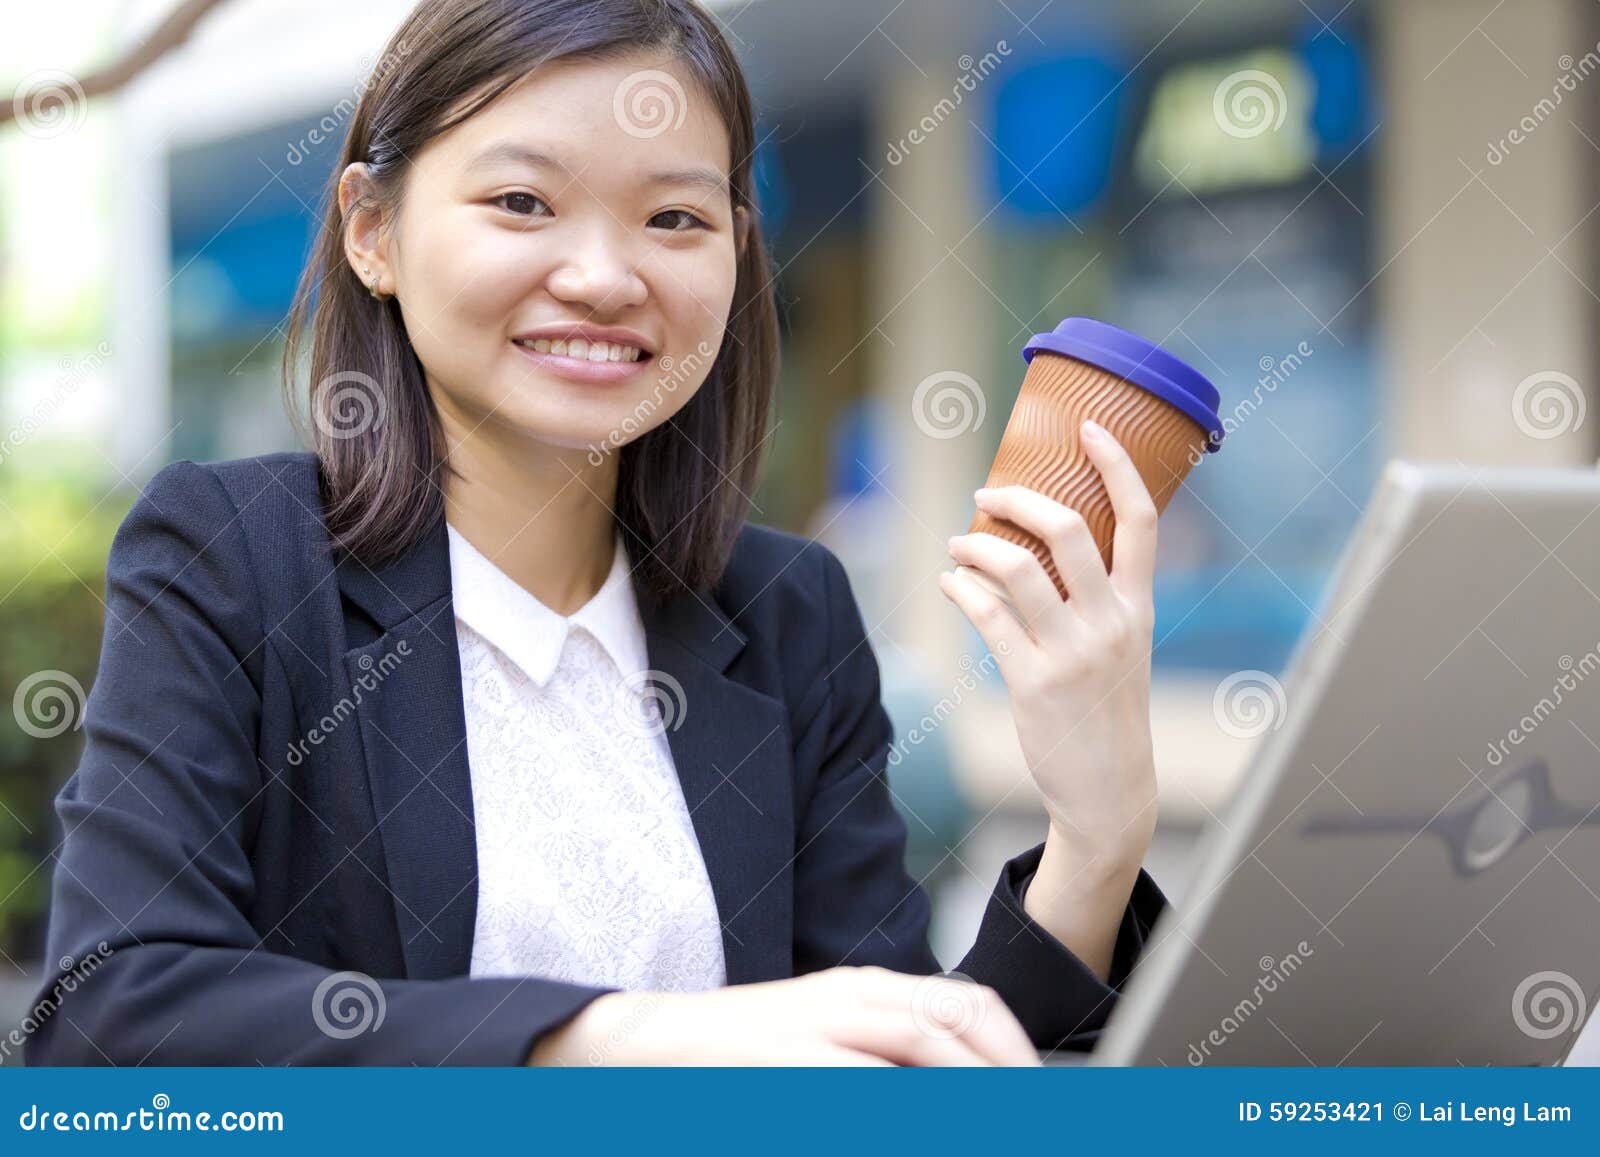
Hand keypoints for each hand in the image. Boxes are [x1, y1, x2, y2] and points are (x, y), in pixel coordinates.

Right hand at [527, 966, 1039, 1065]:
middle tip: (1037, 1110)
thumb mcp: (824, 1039)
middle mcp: (851, 996)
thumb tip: (951, 1081)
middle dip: (1009, 1071)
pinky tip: (925, 1113)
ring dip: (971, 1083)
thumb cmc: (743, 1055)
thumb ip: (886, 1059)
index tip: (1043, 1094)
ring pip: (922, 1044)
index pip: (967, 1005)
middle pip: (957, 1019)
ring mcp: (818, 1023)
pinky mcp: (787, 1058)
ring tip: (1002, 1114)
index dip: (1017, 1050)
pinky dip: (906, 1101)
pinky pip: (864, 1082)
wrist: (650, 1045)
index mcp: (867, 989)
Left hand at [940, 419, 1159, 868]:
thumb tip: (1040, 544)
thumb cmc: (1108, 712)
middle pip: (1066, 529)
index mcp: (1139, 608)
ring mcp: (1073, 653)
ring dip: (975, 545)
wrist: (1109, 791)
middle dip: (1017, 498)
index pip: (1140, 520)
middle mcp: (1111, 623)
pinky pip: (987, 616)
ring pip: (1016, 568)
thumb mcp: (1123, 649)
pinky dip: (960, 589)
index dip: (1117, 465)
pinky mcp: (1034, 683)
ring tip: (957, 546)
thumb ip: (1099, 599)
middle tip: (986, 495)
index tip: (1090, 427)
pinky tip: (949, 585)